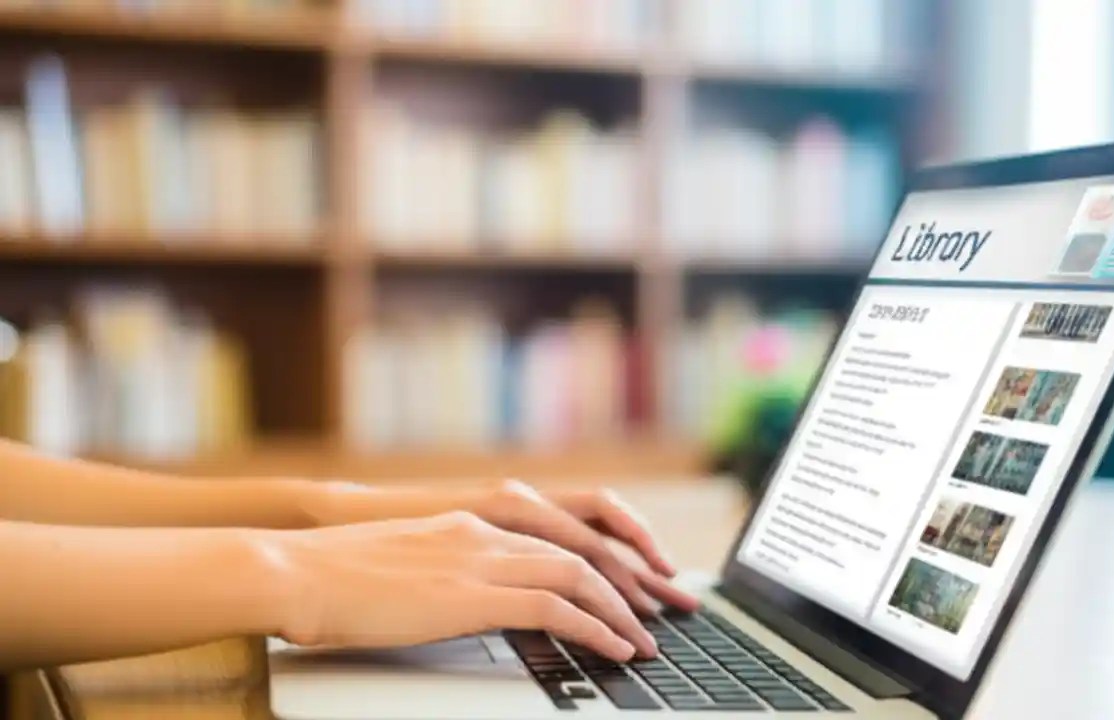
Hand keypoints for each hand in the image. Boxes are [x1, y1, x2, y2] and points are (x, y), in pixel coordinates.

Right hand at [310, 479, 701, 617]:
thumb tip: (473, 603)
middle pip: (583, 549)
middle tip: (664, 610)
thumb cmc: (335, 577)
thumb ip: (449, 575)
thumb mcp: (406, 567)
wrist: (296, 570)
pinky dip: (594, 628)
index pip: (563, 532)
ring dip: (621, 609)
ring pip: (579, 574)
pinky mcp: (472, 592)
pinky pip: (555, 606)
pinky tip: (614, 650)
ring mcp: (480, 557)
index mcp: (473, 522)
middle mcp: (487, 530)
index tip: (636, 586)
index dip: (608, 559)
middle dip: (632, 582)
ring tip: (646, 642)